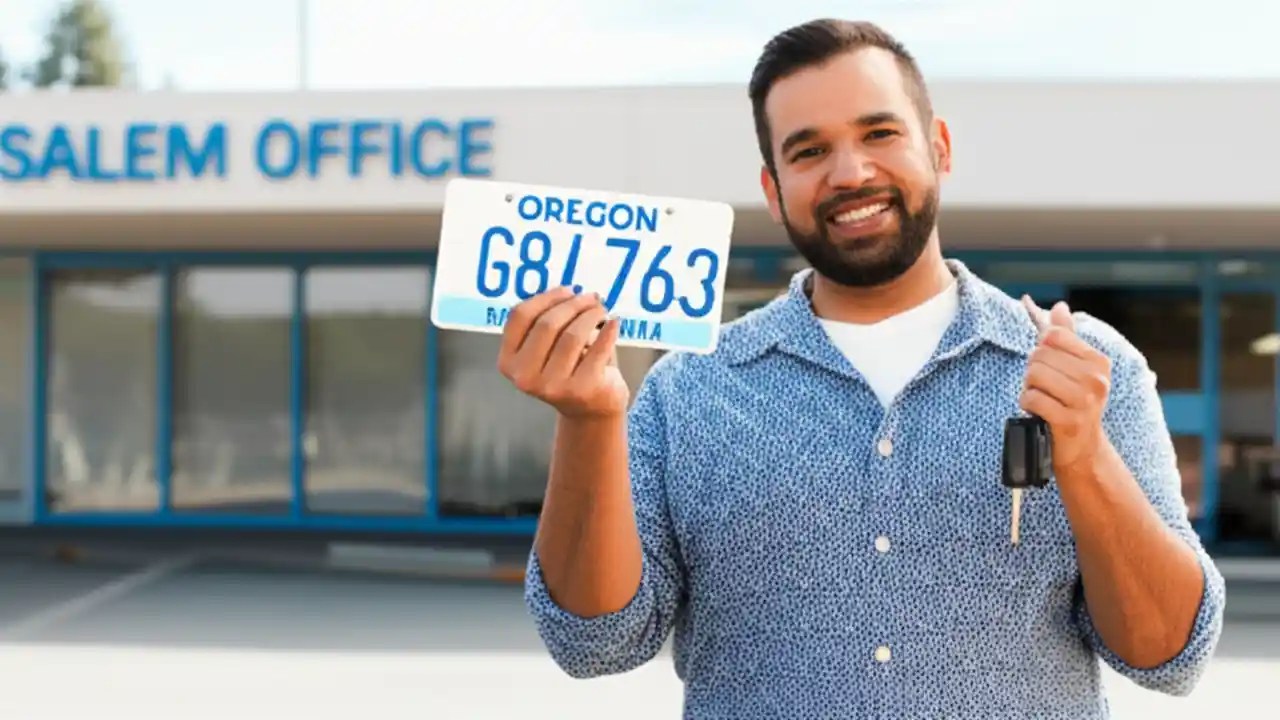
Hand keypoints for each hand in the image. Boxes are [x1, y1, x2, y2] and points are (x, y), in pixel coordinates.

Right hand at [497, 286, 629, 419]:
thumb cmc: (568, 369)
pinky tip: (614, 322)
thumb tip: (572, 290)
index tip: (568, 290)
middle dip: (573, 304)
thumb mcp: (546, 348)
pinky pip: (598, 349)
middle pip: (547, 324)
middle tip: (591, 297)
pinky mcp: (581, 390)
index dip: (546, 297)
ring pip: (572, 335)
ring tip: (601, 310)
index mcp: (509, 361)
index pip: (520, 316)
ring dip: (590, 315)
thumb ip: (546, 320)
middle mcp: (525, 377)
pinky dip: (609, 331)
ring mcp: (552, 386)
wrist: (590, 409)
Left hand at [1020, 301, 1112, 478]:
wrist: (1083, 448)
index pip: (1052, 335)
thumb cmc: (1074, 402)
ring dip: (1029, 389)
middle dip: (1033, 373)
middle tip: (1045, 389)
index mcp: (1097, 361)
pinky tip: (1039, 412)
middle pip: (1039, 356)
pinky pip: (1031, 399)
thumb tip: (1060, 306)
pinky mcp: (1068, 420)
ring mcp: (1084, 401)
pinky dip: (1027, 405)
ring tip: (1043, 399)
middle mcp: (1095, 378)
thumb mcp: (1075, 368)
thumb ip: (1066, 336)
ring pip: (1033, 376)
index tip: (1050, 367)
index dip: (1041, 350)